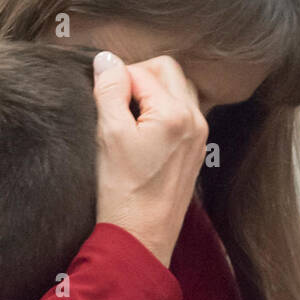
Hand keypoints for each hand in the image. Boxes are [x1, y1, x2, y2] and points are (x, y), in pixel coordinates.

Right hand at [92, 52, 208, 267]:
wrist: (140, 238)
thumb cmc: (123, 193)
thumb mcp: (108, 136)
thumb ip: (109, 91)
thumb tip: (106, 60)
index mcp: (176, 113)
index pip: (143, 70)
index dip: (117, 78)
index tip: (100, 98)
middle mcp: (195, 120)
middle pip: (167, 72)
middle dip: (138, 78)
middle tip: (113, 102)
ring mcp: (199, 137)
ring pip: (176, 91)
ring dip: (151, 93)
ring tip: (126, 118)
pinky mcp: (194, 152)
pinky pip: (181, 114)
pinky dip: (161, 112)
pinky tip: (140, 134)